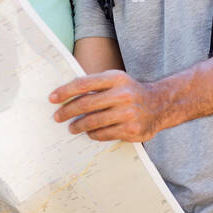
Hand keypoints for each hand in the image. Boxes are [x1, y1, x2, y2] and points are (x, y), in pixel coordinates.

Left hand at [49, 70, 165, 142]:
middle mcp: (123, 95)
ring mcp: (128, 114)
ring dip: (77, 126)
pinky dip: (93, 134)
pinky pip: (103, 134)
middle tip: (58, 117)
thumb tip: (65, 93)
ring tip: (72, 127)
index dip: (65, 91)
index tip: (52, 98)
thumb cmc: (130, 92)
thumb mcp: (116, 80)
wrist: (160, 105)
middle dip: (67, 112)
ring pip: (92, 122)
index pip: (83, 84)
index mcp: (116, 79)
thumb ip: (95, 84)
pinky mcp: (131, 130)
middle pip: (85, 104)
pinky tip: (90, 133)